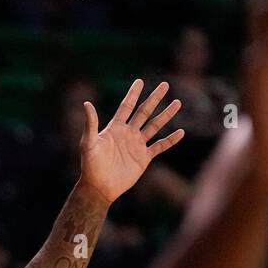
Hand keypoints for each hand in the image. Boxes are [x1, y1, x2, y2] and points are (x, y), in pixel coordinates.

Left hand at [77, 79, 183, 205]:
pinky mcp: (144, 158)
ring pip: (154, 126)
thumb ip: (90, 123)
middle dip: (154, 99)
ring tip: (177, 103)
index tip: (140, 81)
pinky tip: (181, 132)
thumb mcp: (88, 143)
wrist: (100, 186)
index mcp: (115, 128)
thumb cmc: (91, 165)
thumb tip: (86, 103)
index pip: (126, 106)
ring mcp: (137, 145)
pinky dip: (170, 140)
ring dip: (166, 115)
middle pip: (144, 112)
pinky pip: (159, 146)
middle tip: (165, 85)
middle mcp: (128, 133)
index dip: (133, 94)